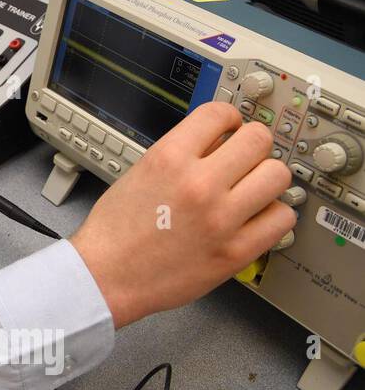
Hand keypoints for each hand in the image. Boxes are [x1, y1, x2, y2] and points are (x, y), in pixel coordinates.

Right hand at [70, 102, 295, 328]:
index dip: (229, 118)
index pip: (219, 113)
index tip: (231, 128)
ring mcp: (221, 218)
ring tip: (252, 189)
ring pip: (278, 175)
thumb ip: (180, 154)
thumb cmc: (116, 231)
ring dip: (267, 178)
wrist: (107, 276)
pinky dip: (273, 215)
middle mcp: (198, 184)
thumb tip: (217, 143)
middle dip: (252, 145)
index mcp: (169, 159)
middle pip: (258, 139)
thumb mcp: (139, 173)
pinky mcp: (236, 251)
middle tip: (245, 158)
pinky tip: (256, 217)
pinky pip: (282, 217)